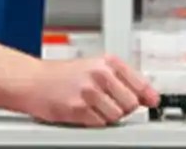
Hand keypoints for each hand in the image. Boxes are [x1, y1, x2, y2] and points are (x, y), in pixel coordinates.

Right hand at [19, 54, 159, 126]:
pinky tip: (85, 112)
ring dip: (108, 116)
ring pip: (117, 116)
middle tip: (110, 103)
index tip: (152, 102)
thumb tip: (149, 96)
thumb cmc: (63, 75)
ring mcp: (89, 92)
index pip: (140, 83)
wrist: (33, 81)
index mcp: (108, 62)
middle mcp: (100, 75)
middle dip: (123, 107)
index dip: (147, 96)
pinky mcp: (78, 109)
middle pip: (131, 103)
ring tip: (94, 106)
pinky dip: (95, 122)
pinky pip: (100, 124)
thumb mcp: (95, 67)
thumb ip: (123, 79)